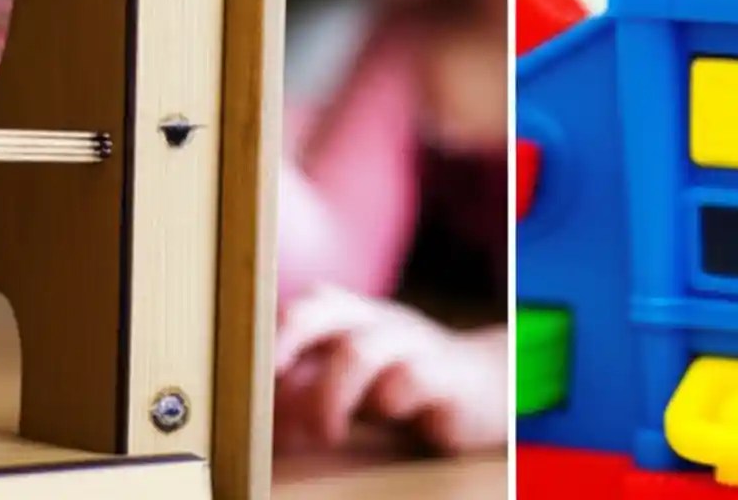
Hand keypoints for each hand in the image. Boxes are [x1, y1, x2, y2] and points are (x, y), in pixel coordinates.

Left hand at [274, 283, 506, 452]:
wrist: (492, 387)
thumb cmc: (406, 385)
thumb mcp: (352, 382)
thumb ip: (306, 389)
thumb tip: (253, 411)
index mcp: (352, 318)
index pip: (300, 306)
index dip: (268, 337)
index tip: (245, 378)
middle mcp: (378, 322)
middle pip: (320, 308)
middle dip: (286, 344)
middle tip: (269, 395)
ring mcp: (414, 344)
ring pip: (359, 349)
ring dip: (329, 397)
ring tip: (326, 433)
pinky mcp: (447, 375)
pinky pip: (410, 379)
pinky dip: (390, 400)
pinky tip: (392, 418)